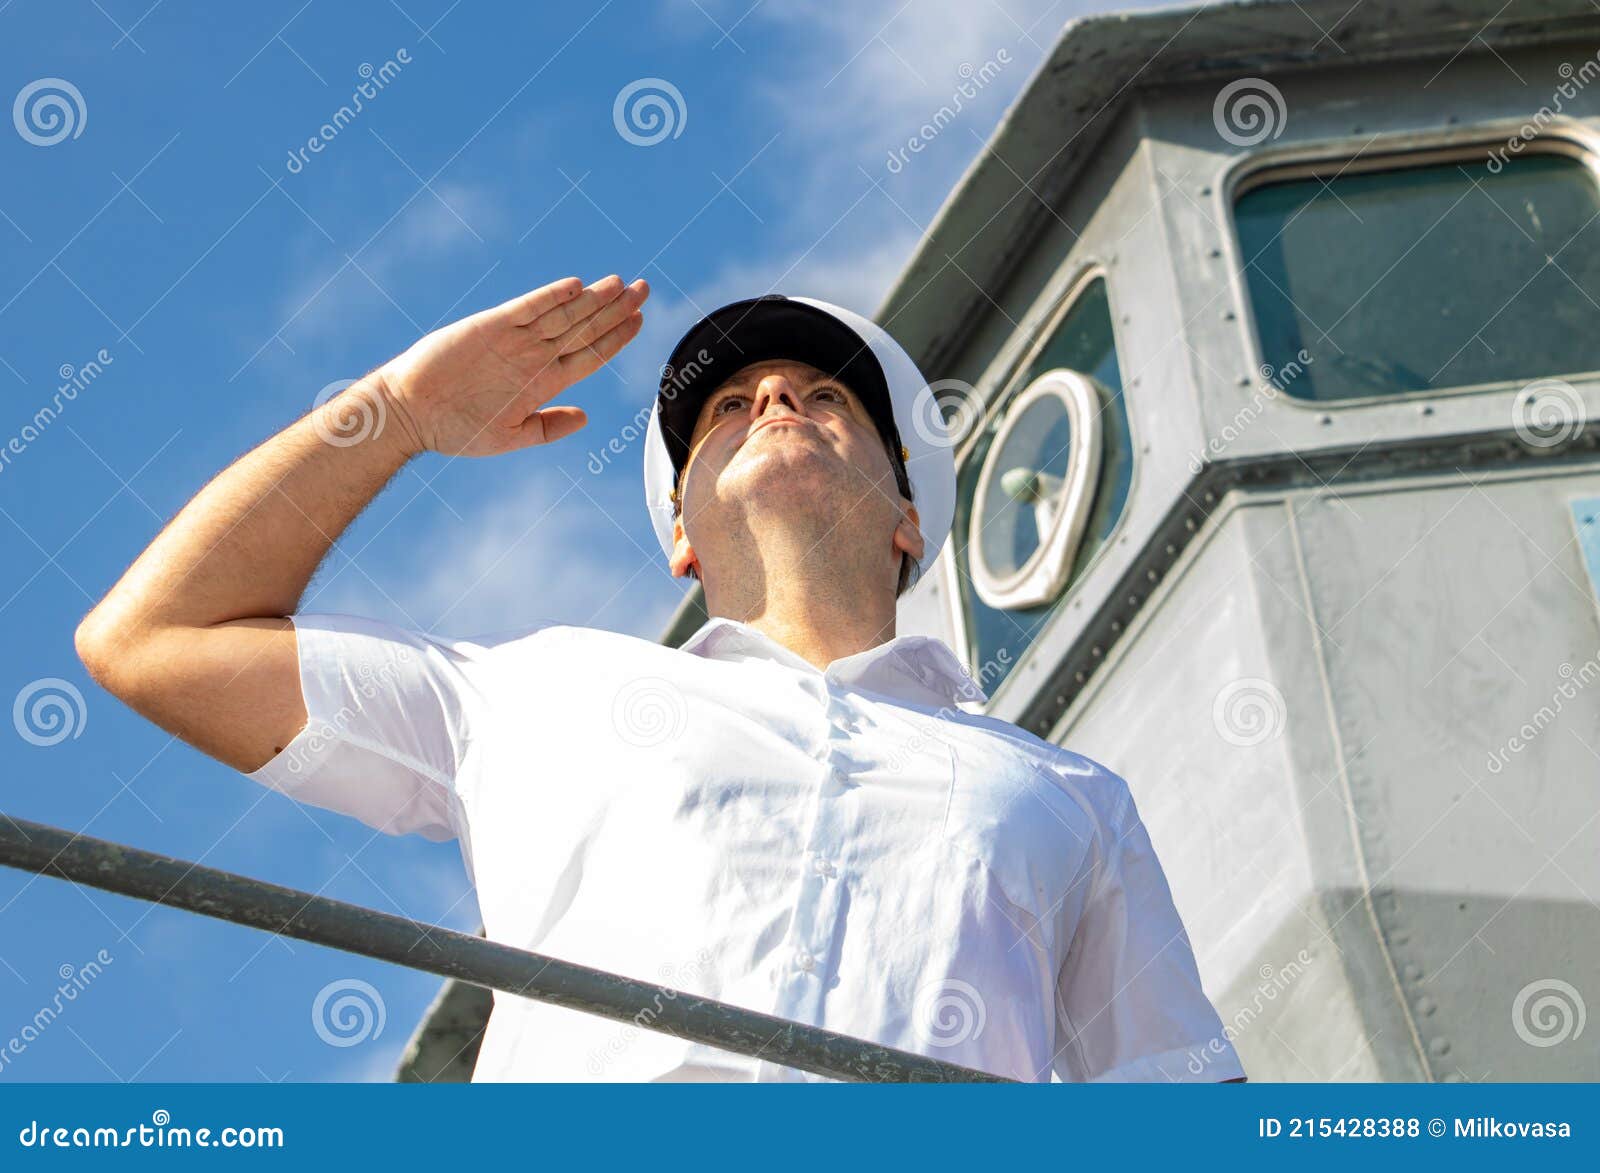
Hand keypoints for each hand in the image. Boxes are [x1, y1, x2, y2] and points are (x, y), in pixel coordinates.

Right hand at [371, 274, 648, 456]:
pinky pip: (527, 309)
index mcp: (543, 381)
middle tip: (644, 289)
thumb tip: (586, 418)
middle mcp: (534, 355)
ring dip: (593, 300)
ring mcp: (514, 339)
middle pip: (584, 328)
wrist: (411, 413)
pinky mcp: (490, 327)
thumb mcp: (510, 436)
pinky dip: (550, 297)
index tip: (640, 320)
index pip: (590, 355)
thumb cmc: (456, 430)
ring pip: (563, 315)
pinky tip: (576, 286)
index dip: (616, 338)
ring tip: (621, 284)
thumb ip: (548, 426)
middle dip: (615, 309)